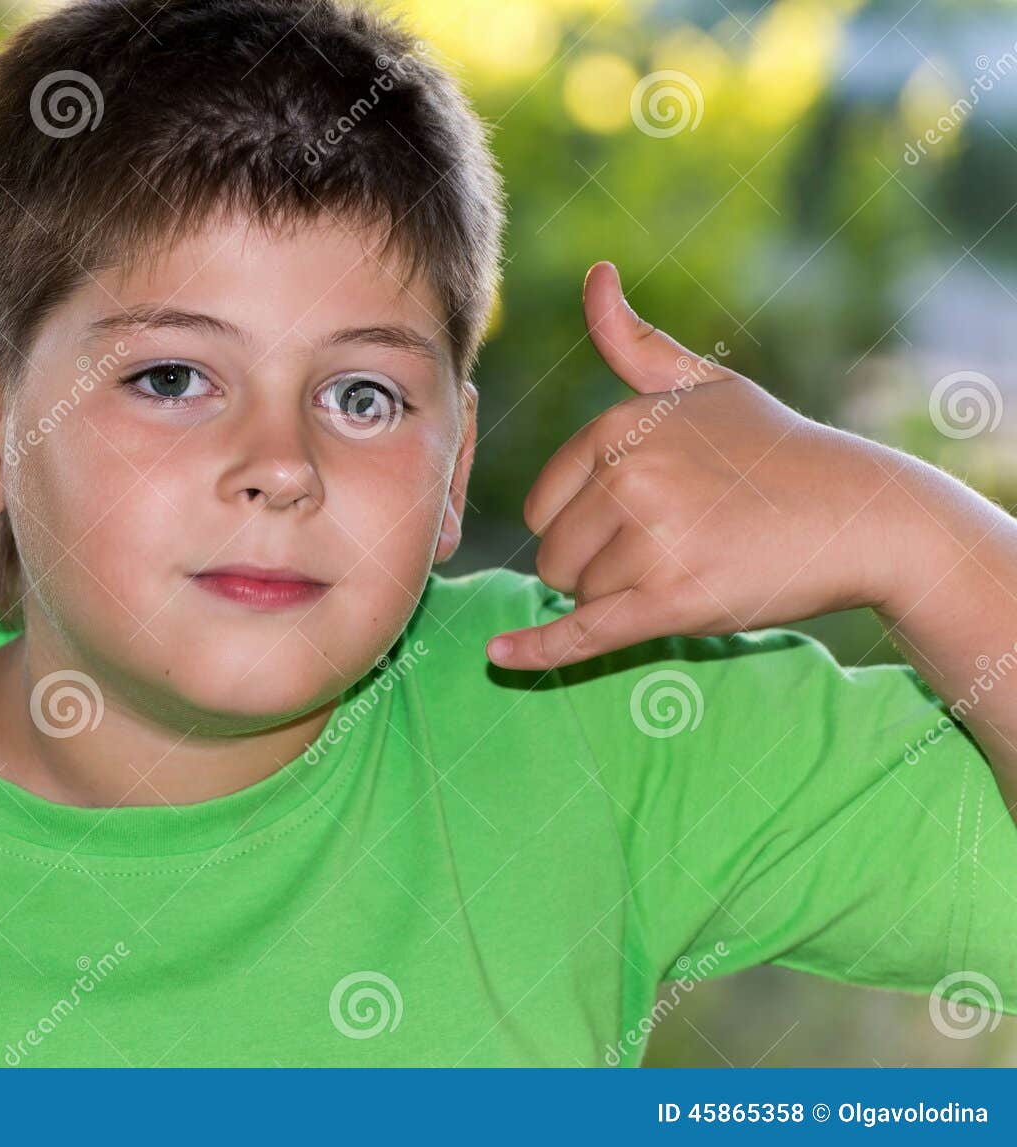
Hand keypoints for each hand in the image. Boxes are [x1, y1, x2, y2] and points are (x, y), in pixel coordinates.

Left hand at [486, 261, 912, 670]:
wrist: (863, 515)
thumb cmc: (775, 449)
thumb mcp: (705, 384)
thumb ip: (635, 343)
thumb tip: (594, 275)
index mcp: (618, 426)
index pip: (544, 505)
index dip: (584, 524)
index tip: (644, 517)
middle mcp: (627, 476)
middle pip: (555, 555)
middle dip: (599, 565)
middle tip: (674, 547)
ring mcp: (650, 539)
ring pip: (580, 595)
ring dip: (623, 597)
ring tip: (689, 567)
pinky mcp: (674, 600)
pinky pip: (584, 633)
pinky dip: (539, 652)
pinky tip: (498, 656)